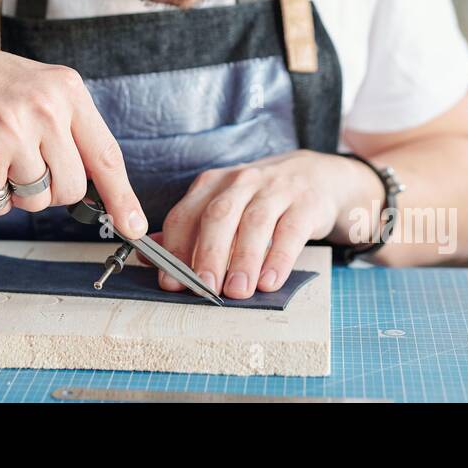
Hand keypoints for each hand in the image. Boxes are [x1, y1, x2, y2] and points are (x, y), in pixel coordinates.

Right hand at [0, 33, 147, 237]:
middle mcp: (46, 107)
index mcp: (66, 89)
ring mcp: (15, 131)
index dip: (122, 196)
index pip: (106, 153)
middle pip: (72, 187)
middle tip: (22, 165)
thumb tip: (95, 183)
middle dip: (50, 190)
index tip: (133, 224)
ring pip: (37, 199)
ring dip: (15, 191)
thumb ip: (66, 126)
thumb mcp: (34, 87)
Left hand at [153, 150, 379, 299]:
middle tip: (204, 287)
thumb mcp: (224, 206)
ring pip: (254, 224)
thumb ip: (190, 230)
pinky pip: (290, 231)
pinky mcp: (305, 203)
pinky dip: (279, 258)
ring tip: (237, 291)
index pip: (186, 215)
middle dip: (208, 254)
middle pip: (218, 216)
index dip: (175, 249)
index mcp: (212, 184)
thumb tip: (149, 256)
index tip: (170, 281)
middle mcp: (241, 182)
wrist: (318, 177)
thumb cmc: (261, 200)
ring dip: (243, 260)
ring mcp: (275, 189)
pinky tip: (270, 281)